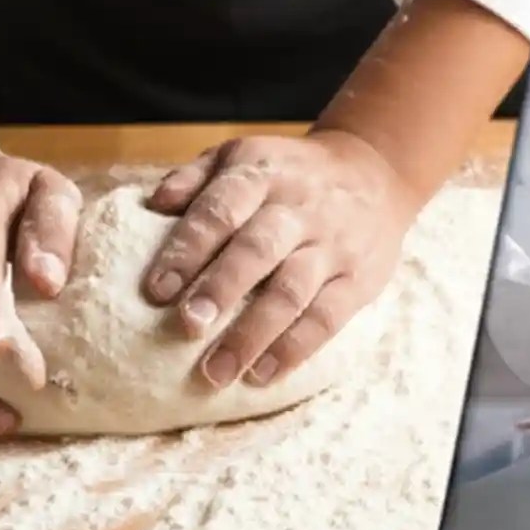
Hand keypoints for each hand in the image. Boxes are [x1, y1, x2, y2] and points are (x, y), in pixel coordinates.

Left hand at [142, 131, 416, 388]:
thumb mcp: (243, 154)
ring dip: (253, 334)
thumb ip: (195, 177)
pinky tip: (263, 375)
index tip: (156, 291)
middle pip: (258, 249)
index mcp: (262, 174)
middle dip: (221, 289)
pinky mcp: (360, 279)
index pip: (221, 209)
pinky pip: (328, 317)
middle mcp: (299, 207)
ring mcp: (333, 245)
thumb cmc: (290, 174)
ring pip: (292, 290)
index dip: (188, 249)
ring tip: (218, 372)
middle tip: (187, 327)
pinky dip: (295, 348)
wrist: (377, 173)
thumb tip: (152, 205)